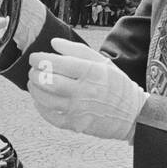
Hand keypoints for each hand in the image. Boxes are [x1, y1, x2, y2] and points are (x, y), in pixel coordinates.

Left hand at [27, 37, 147, 141]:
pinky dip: (41, 107)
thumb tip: (53, 43)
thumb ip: (77, 51)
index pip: (58, 63)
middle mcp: (84, 91)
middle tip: (32, 70)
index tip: (34, 57)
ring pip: (46, 99)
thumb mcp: (103, 62)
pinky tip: (39, 100)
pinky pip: (51, 116)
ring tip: (33, 83)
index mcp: (91, 72)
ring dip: (34, 89)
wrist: (134, 115)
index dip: (41, 59)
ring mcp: (79, 110)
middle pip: (49, 81)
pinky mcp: (76, 124)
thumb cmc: (117, 86)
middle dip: (35, 73)